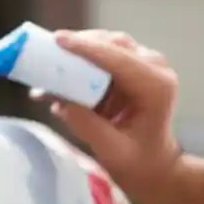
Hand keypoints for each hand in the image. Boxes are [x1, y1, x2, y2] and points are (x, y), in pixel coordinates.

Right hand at [41, 30, 181, 203]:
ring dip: (79, 51)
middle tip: (48, 52)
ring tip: (53, 64)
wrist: (153, 163)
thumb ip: (87, 125)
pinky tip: (62, 72)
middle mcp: (154, 68)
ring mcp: (145, 63)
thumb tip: (60, 100)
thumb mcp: (112, 150)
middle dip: (80, 45)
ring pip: (107, 43)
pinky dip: (81, 58)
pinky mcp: (132, 64)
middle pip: (113, 43)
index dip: (87, 48)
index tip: (58, 40)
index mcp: (156, 88)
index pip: (119, 59)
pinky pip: (104, 51)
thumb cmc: (137, 160)